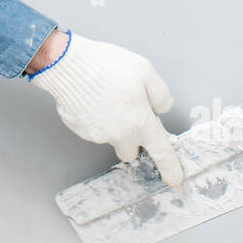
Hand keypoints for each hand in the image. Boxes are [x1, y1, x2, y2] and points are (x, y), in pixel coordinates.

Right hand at [28, 31, 184, 186]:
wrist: (68, 64)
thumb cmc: (106, 66)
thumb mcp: (145, 71)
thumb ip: (160, 94)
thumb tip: (160, 108)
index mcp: (140, 122)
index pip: (161, 152)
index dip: (170, 167)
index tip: (174, 178)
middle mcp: (119, 135)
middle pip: (130, 152)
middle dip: (132, 139)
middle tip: (128, 115)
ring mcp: (97, 135)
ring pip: (110, 137)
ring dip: (112, 124)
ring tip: (105, 96)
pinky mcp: (79, 130)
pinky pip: (92, 129)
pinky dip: (94, 117)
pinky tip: (91, 97)